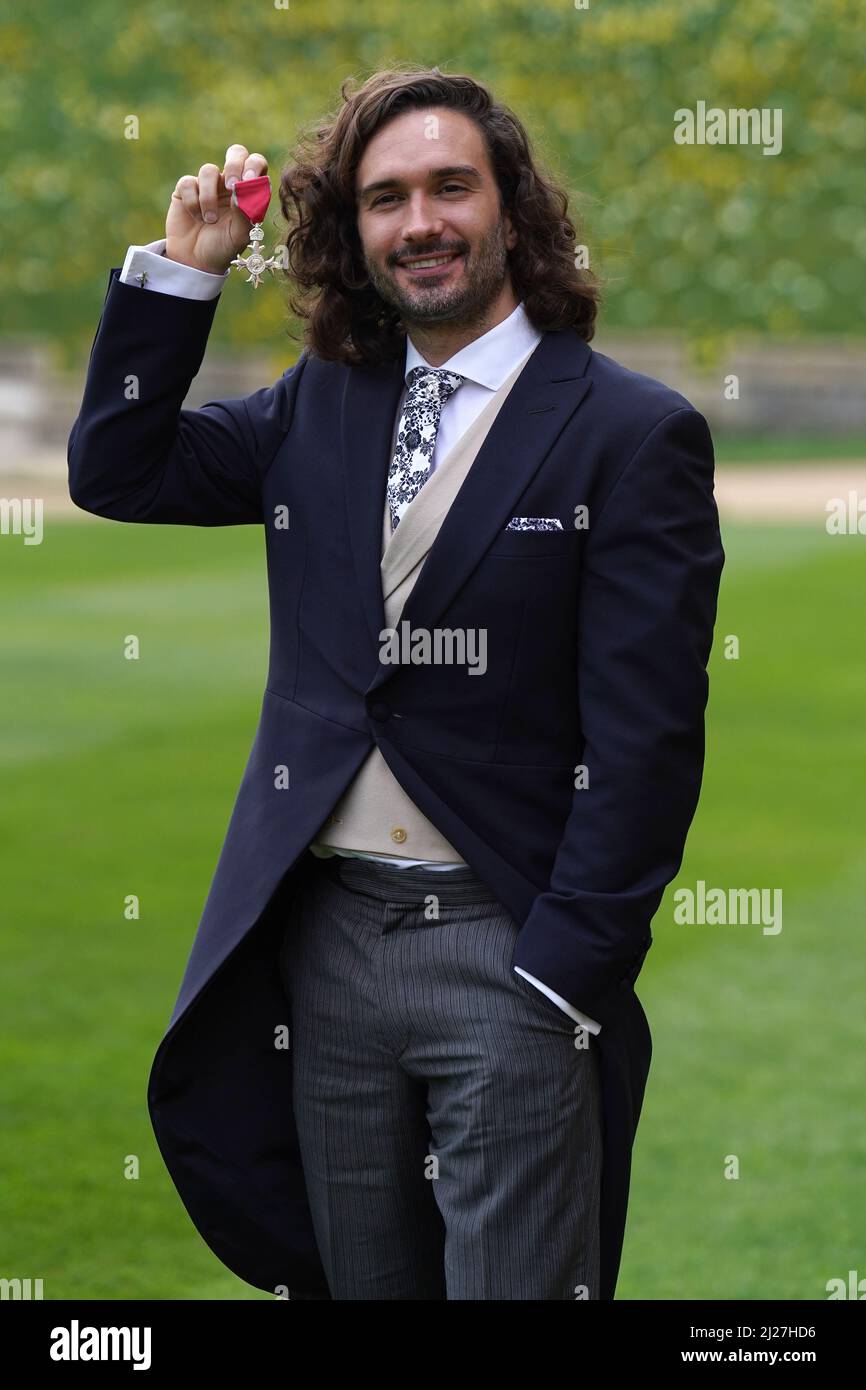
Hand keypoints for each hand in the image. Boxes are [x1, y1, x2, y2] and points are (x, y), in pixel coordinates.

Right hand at [165, 144, 267, 274]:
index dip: (254, 166)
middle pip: (237, 152)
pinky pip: (188, 183)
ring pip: (209, 170)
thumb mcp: (240, 236)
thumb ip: (245, 213)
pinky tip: (195, 217)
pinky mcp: (186, 188)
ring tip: (209, 220)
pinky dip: (192, 202)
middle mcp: (230, 183)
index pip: (257, 165)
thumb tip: (242, 188)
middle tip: (231, 185)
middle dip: (234, 164)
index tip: (248, 181)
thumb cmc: (223, 248)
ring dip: (209, 197)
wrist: (196, 261)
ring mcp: (209, 184)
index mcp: (249, 192)